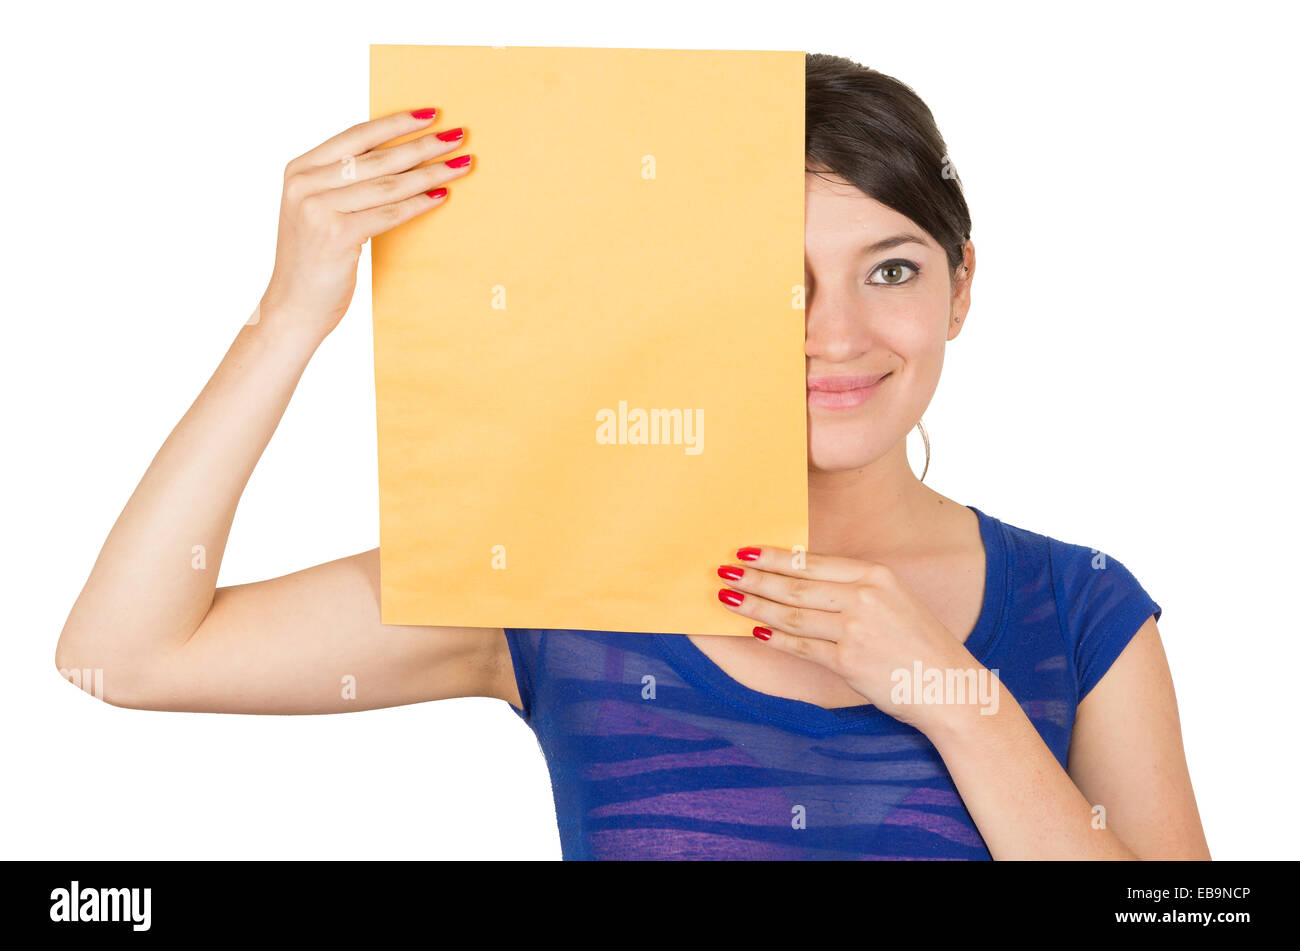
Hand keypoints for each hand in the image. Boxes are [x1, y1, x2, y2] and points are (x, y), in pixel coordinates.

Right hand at [258, 107, 472, 340]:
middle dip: (422, 145)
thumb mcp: (315, 211)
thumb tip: (395, 157)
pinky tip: (442, 196)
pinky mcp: (336, 236)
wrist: (292, 308)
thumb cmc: (312, 261)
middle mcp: (305, 184)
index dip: (395, 123)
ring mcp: (318, 209)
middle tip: (457, 135)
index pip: (356, 136)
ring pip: (387, 184)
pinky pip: (389, 214)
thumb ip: (340, 183)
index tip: (429, 114)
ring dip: (429, 172)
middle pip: (377, 157)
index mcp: (299, 170)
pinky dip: (419, 205)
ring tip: (460, 164)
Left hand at [715, 546, 997, 733]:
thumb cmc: (917, 644)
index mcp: (876, 574)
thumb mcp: (893, 600)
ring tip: (728, 599)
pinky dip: (775, 638)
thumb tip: (801, 579)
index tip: (746, 551)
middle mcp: (865, 596)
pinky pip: (802, 646)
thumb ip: (853, 588)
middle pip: (796, 583)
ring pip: (793, 613)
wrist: (950, 686)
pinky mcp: (850, 660)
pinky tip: (755, 630)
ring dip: (756, 605)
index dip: (774, 556)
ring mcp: (857, 628)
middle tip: (723, 571)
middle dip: (754, 577)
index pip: (813, 560)